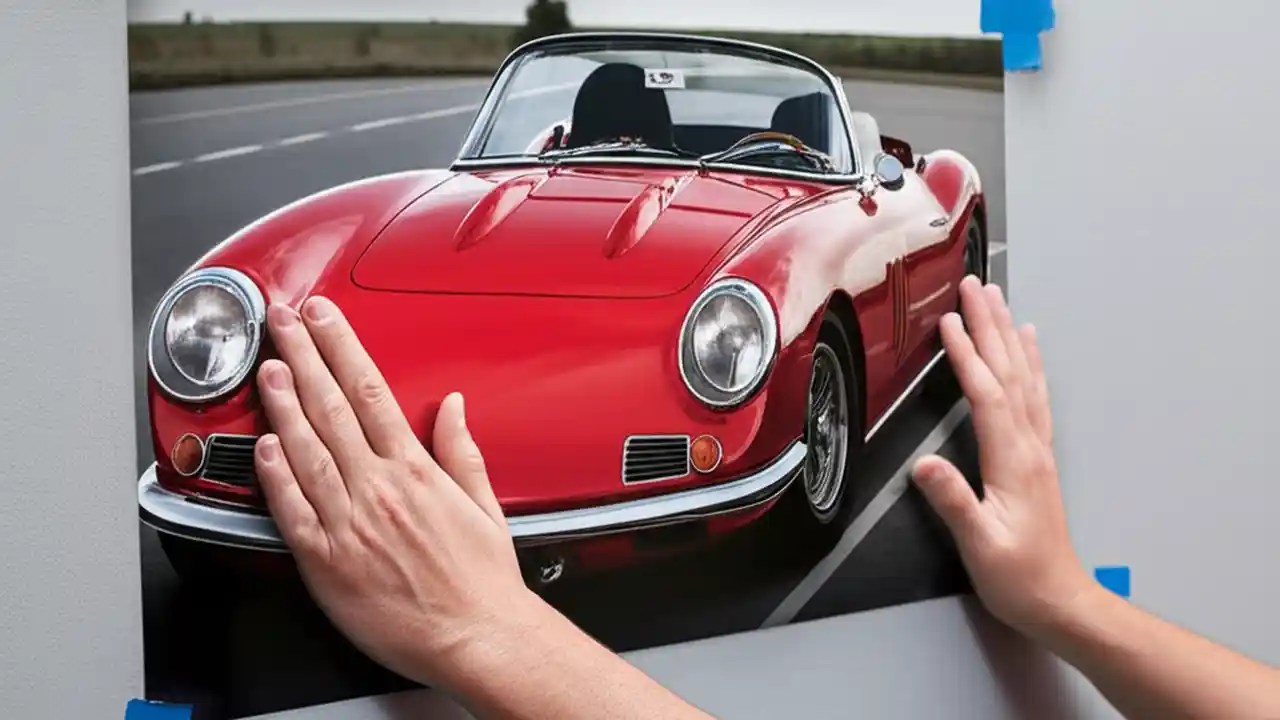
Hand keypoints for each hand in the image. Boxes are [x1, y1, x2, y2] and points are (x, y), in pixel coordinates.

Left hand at [250, 296, 533, 685]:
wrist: (476, 639)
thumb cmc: (481, 582)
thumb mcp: (485, 505)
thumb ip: (462, 451)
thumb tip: (452, 407)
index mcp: (416, 471)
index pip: (369, 391)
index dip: (341, 346)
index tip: (323, 317)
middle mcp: (378, 489)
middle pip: (331, 407)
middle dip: (302, 356)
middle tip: (281, 321)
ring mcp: (349, 524)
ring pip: (306, 450)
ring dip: (282, 404)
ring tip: (266, 367)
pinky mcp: (327, 562)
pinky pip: (292, 510)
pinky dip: (274, 475)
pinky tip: (262, 445)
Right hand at [912, 276, 1091, 637]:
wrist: (1060, 600)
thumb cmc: (1019, 577)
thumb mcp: (980, 544)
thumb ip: (953, 502)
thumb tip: (924, 465)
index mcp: (1012, 460)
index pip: (988, 394)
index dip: (966, 354)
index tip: (948, 320)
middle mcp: (1030, 445)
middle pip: (1009, 371)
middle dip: (989, 325)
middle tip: (975, 285)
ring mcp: (1037, 448)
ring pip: (1024, 377)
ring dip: (1008, 334)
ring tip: (997, 299)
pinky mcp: (1036, 456)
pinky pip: (1035, 395)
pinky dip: (1030, 362)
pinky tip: (1027, 346)